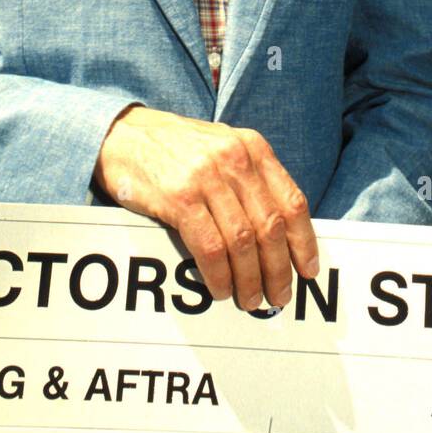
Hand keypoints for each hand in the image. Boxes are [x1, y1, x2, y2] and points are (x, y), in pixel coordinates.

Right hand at [93, 106, 318, 309]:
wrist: (124, 133)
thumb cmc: (177, 148)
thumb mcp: (223, 148)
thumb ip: (251, 179)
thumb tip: (279, 233)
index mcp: (253, 147)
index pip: (292, 201)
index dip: (304, 241)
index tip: (308, 270)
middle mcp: (234, 159)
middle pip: (270, 226)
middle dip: (278, 268)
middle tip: (279, 296)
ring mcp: (206, 177)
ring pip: (243, 241)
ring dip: (250, 278)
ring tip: (251, 299)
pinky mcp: (179, 197)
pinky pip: (209, 247)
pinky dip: (219, 275)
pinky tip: (221, 289)